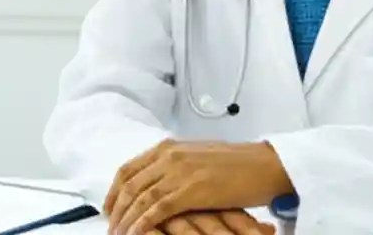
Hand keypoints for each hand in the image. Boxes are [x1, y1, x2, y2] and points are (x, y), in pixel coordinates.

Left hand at [105, 140, 292, 234]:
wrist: (264, 164)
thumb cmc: (238, 164)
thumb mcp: (198, 157)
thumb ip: (175, 165)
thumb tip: (157, 180)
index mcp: (169, 146)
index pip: (129, 169)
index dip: (113, 191)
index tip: (108, 208)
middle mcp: (169, 155)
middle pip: (128, 185)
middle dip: (115, 209)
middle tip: (111, 227)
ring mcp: (178, 172)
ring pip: (139, 199)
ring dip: (125, 220)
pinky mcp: (190, 190)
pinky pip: (156, 210)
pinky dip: (142, 224)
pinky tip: (136, 234)